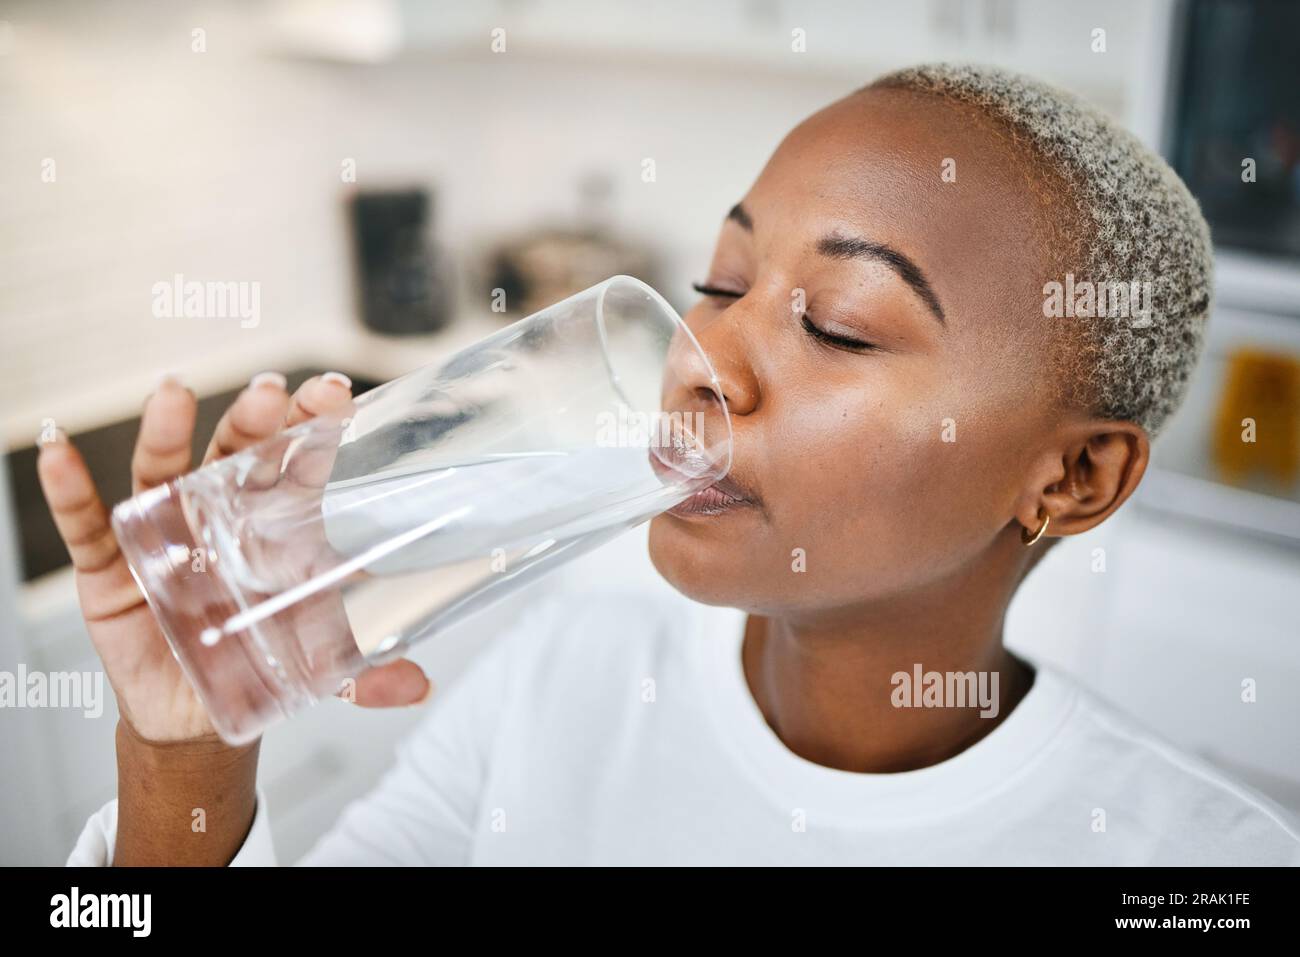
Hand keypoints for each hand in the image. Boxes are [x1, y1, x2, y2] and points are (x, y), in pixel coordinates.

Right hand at [37, 372, 433, 744]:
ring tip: (173, 394)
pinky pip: (89, 524)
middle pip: (233, 453)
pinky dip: (70, 490)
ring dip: (164, 432)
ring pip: (162, 473)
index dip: (312, 426)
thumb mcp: (319, 667)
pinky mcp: (113, 567)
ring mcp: (163, 533)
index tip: (333, 394)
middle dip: (251, 419)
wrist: (202, 713)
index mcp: (275, 524)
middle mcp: (219, 515)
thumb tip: (420, 686)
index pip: (295, 462)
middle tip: (269, 391)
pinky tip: (59, 453)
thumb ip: (367, 674)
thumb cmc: (263, 660)